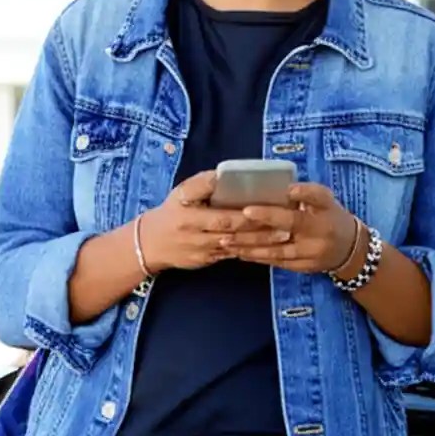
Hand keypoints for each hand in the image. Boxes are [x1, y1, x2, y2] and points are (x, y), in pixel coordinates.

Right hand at [137, 170, 278, 271]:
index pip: (220, 216)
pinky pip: (231, 256)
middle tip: (284, 225)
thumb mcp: (180, 193)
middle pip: (232, 233)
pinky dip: (249, 251)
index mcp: (189, 215)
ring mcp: (202, 251)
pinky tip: (267, 248)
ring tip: (283, 237)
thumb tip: (222, 174)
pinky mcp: (206, 261)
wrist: (150, 243)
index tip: (263, 208)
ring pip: (235, 247)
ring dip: (259, 243)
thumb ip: (201, 184)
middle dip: (259, 230)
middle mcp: (196, 235)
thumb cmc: (171, 212)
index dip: (242, 215)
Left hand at [221, 183, 358, 273]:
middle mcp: (318, 231)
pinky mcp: (302, 267)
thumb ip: (305, 193)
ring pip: (276, 249)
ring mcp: (310, 252)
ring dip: (249, 245)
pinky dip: (256, 257)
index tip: (285, 190)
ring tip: (226, 240)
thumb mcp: (324, 199)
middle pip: (289, 226)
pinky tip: (238, 252)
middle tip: (237, 218)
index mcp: (324, 209)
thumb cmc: (330, 217)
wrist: (350, 250)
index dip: (301, 193)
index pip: (314, 197)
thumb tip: (278, 187)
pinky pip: (276, 262)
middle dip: (261, 223)